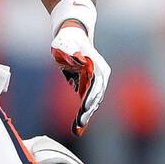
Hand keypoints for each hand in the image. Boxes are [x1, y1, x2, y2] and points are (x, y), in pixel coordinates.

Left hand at [51, 11, 110, 136]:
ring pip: (93, 100)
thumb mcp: (64, 43)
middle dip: (88, 111)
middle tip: (80, 125)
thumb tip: (77, 59)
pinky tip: (78, 125)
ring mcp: (98, 80)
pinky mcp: (90, 85)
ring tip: (77, 129)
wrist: (73, 34)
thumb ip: (70, 51)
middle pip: (96, 95)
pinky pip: (88, 100)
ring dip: (86, 115)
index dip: (91, 96)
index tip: (85, 108)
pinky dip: (84, 112)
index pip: (96, 83)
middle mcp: (101, 73)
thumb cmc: (66, 39)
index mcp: (96, 64)